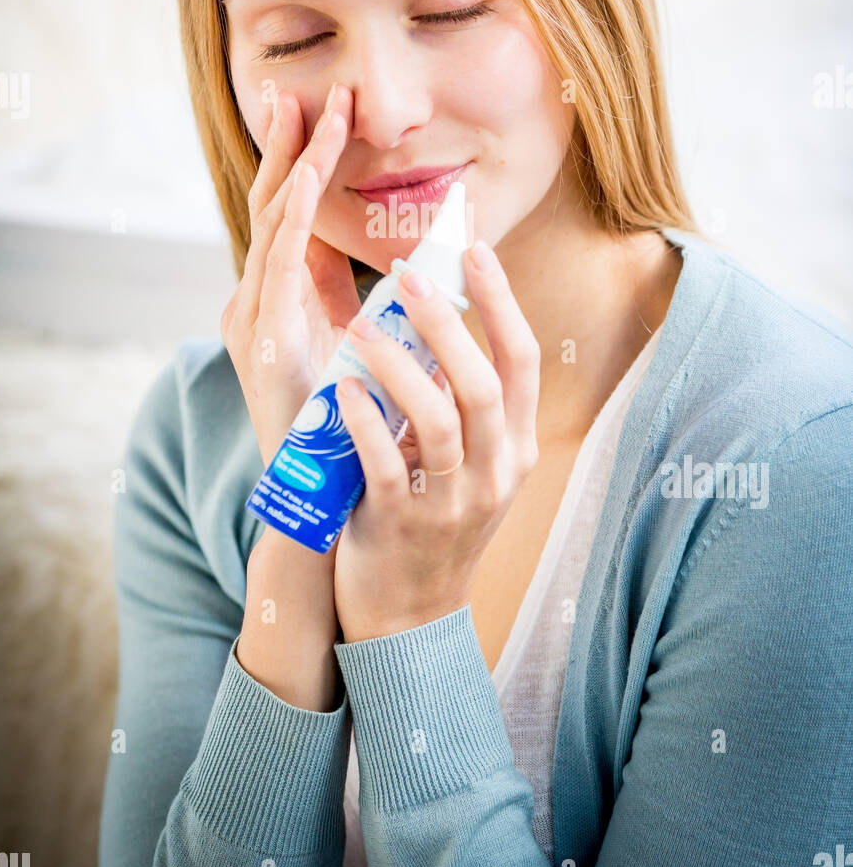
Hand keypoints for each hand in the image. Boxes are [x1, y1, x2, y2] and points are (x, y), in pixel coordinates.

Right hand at [224, 80, 357, 707]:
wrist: (319, 497)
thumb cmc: (344, 423)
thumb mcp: (355, 349)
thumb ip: (360, 302)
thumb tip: (392, 256)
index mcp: (280, 300)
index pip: (292, 212)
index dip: (303, 158)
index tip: (320, 104)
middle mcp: (258, 304)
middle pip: (271, 206)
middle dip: (287, 146)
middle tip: (301, 89)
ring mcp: (254, 325)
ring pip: (270, 227)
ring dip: (291, 168)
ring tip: (308, 115)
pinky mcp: (263, 348)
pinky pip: (277, 271)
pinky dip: (292, 222)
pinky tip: (309, 182)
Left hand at [331, 241, 540, 643]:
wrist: (409, 616)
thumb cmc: (433, 517)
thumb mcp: (468, 462)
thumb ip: (460, 400)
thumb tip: (435, 312)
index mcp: (515, 447)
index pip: (523, 361)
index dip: (502, 302)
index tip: (474, 250)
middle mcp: (494, 473)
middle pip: (483, 383)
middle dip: (447, 321)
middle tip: (407, 273)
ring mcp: (450, 504)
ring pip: (438, 421)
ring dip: (400, 365)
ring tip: (362, 326)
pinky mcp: (399, 526)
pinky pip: (386, 465)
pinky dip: (365, 421)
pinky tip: (343, 388)